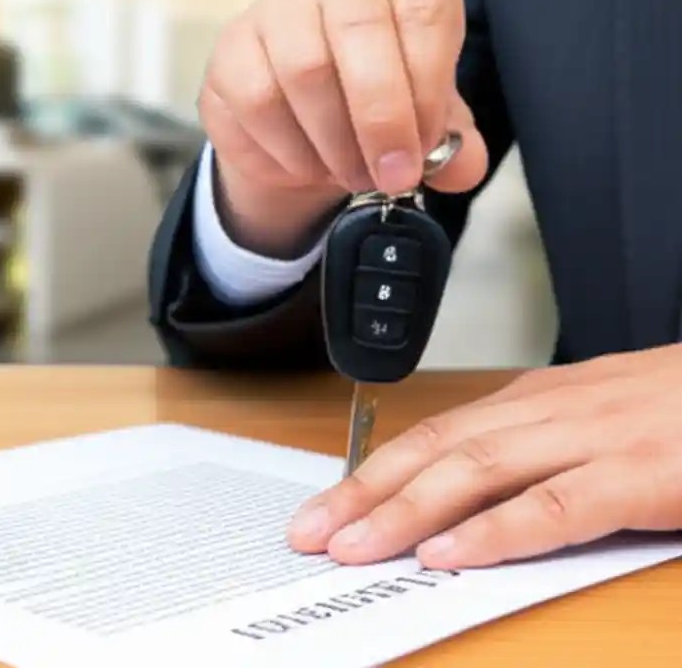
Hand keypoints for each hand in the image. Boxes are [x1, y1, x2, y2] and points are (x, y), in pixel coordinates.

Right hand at [199, 0, 488, 256]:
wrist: (301, 116)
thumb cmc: (372, 104)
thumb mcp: (424, 121)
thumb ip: (452, 144)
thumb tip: (463, 167)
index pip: (423, 12)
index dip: (427, 87)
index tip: (427, 147)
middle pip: (359, 34)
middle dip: (380, 119)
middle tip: (391, 176)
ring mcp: (276, 11)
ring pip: (302, 71)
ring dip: (333, 143)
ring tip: (351, 177)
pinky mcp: (231, 51)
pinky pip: (255, 103)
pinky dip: (287, 150)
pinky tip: (307, 167)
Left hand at [286, 345, 681, 568]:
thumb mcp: (611, 419)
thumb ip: (546, 449)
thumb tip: (472, 495)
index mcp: (548, 399)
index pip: (439, 433)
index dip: (373, 472)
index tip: (325, 507)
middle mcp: (561, 410)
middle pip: (440, 450)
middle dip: (366, 493)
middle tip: (310, 533)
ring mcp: (602, 438)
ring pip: (480, 470)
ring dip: (406, 511)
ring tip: (353, 548)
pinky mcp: (645, 472)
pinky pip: (557, 505)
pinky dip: (497, 531)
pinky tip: (448, 555)